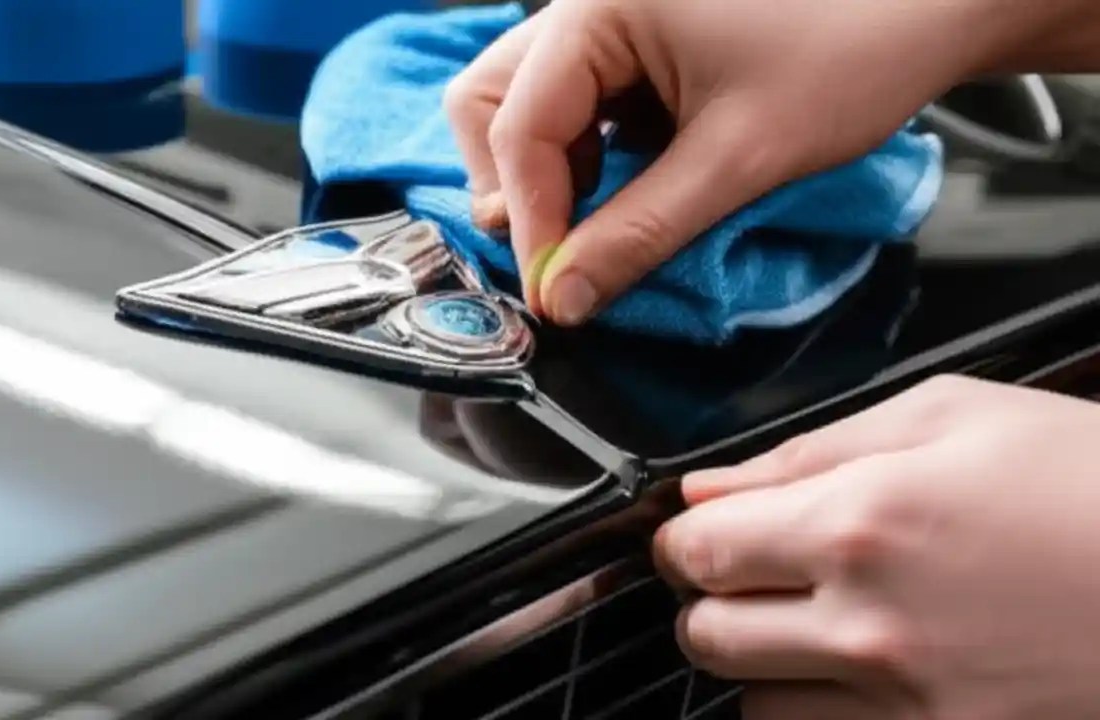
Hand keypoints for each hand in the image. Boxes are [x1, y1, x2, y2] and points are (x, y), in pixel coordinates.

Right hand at [444, 0, 1099, 324]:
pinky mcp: (632, 42)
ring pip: (524, 104)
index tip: (553, 288)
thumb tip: (564, 295)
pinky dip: (581, 159)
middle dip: (513, 184)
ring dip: (544, 175)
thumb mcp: (738, 159)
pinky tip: (624, 190)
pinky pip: (571, 106)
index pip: (519, 123)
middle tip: (558, 249)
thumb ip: (638, 232)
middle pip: (491, 101)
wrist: (931, 7)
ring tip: (596, 223)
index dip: (530, 218)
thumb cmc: (854, 50)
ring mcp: (608, 18)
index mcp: (602, 2)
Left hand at [651, 375, 1099, 718]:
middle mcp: (870, 630)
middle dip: (712, 600)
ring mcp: (910, 710)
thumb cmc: (1091, 483)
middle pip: (706, 636)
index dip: (681, 539)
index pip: (695, 550)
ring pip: (756, 707)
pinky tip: (868, 675)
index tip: (704, 532)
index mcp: (860, 526)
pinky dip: (824, 713)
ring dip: (765, 666)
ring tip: (822, 626)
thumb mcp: (951, 416)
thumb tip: (712, 486)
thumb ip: (810, 452)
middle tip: (755, 574)